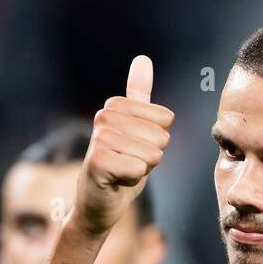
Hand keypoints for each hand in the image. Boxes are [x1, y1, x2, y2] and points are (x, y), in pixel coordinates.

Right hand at [72, 55, 173, 236]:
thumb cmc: (120, 168)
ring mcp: (99, 139)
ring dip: (142, 169)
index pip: (165, 119)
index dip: (157, 141)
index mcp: (115, 107)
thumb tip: (143, 59)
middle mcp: (104, 117)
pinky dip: (133, 180)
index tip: (136, 149)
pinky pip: (138, 168)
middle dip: (152, 157)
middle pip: (160, 136)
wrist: (98, 204)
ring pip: (151, 154)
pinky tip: (117, 181)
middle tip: (130, 164)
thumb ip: (139, 96)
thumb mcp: (136, 130)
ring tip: (123, 172)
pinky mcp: (97, 162)